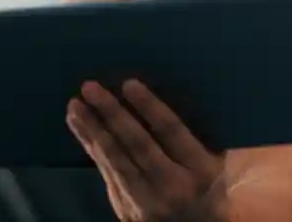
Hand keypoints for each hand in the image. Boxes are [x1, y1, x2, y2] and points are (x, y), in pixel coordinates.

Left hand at [67, 79, 228, 221]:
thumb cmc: (209, 194)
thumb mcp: (217, 168)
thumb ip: (200, 140)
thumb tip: (170, 96)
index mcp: (201, 170)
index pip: (172, 132)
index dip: (149, 107)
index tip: (129, 84)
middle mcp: (173, 187)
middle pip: (138, 145)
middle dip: (112, 114)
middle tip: (90, 87)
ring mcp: (146, 202)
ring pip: (116, 160)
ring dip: (92, 130)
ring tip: (75, 105)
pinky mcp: (126, 209)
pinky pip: (106, 172)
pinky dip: (91, 147)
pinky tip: (80, 127)